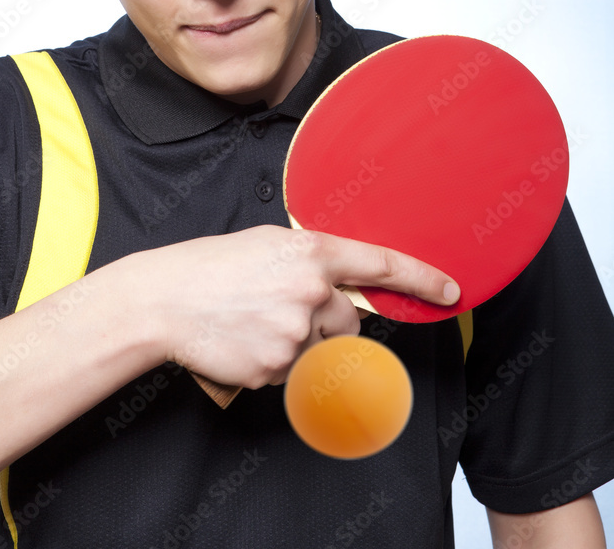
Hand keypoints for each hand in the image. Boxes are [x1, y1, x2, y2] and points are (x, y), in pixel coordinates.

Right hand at [133, 226, 459, 388]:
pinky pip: (293, 372)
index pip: (381, 265)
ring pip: (321, 349)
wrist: (165, 299)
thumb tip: (344, 282)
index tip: (450, 290)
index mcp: (311, 252)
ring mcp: (295, 332)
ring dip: (300, 343)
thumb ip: (312, 259)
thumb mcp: (268, 244)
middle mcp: (311, 291)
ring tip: (256, 322)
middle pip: (349, 321)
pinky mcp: (277, 367)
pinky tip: (246, 340)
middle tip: (282, 308)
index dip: (422, 278)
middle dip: (326, 320)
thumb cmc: (213, 265)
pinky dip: (275, 362)